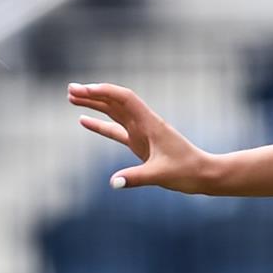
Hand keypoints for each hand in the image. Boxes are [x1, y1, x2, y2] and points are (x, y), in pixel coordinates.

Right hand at [66, 82, 218, 191]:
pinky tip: (83, 120)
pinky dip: (99, 124)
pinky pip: (115, 130)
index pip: (125, 99)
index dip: (104, 92)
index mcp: (150, 124)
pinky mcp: (139, 143)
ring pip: (113, 112)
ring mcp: (140, 132)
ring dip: (93, 104)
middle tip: (70, 89)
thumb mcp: (161, 175)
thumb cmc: (186, 171)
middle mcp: (144, 123)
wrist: (202, 174)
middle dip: (93, 94)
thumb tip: (113, 182)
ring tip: (71, 98)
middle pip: (115, 102)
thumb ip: (136, 178)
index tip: (84, 90)